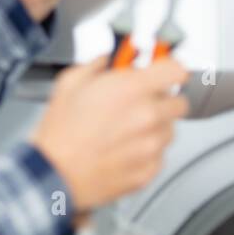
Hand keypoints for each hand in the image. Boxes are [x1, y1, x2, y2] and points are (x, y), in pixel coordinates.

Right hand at [31, 56, 189, 213]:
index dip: (169, 69)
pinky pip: (160, 156)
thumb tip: (107, 60)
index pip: (177, 70)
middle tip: (140, 103)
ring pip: (170, 130)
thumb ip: (97, 65)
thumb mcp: (70, 83)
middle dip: (162, 100)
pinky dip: (147, 153)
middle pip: (179, 102)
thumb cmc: (61, 134)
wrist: (54, 174)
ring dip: (155, 127)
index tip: (163, 72)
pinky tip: (123, 150)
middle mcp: (149, 117)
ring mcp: (151, 147)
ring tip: (127, 130)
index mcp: (133, 90)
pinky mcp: (149, 171)